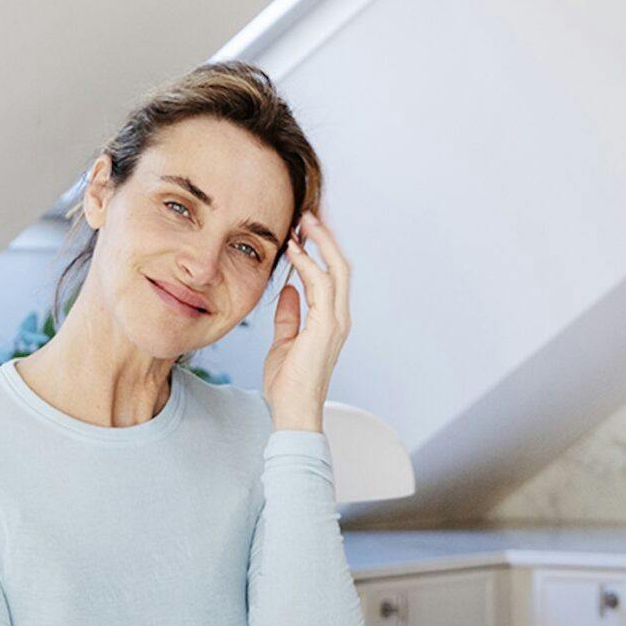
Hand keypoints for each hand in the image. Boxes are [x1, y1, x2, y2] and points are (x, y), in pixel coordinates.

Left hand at [263, 206, 349, 432]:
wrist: (292, 412)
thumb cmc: (288, 386)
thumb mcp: (284, 343)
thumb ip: (289, 316)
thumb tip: (289, 291)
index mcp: (331, 321)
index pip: (333, 276)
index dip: (322, 249)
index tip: (305, 229)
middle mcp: (339, 318)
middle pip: (341, 265)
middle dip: (326, 237)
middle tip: (309, 213)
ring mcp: (336, 322)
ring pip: (336, 269)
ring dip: (320, 242)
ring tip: (304, 221)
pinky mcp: (325, 327)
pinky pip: (320, 285)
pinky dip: (308, 264)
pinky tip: (294, 250)